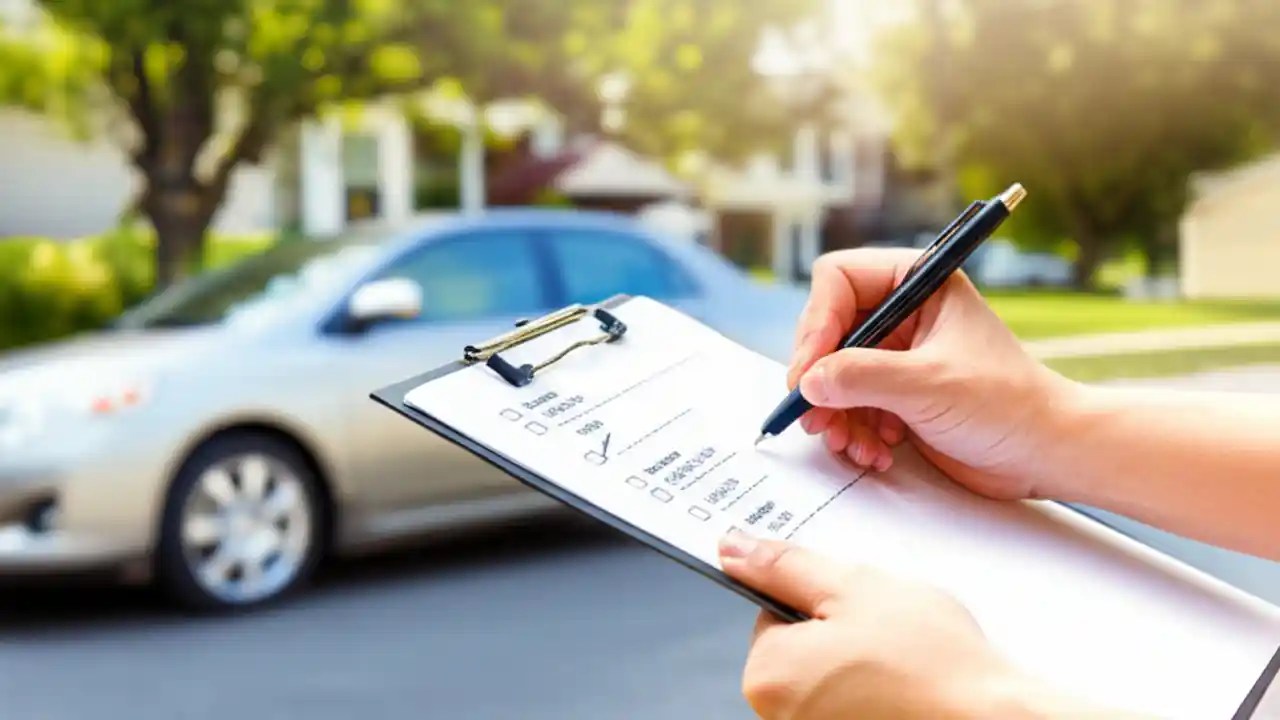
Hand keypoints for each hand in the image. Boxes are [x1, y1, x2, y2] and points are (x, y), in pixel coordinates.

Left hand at [719, 532, 1114, 718]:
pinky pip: (855, 699)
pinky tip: (911, 682)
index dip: (819, 598)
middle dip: (840, 629)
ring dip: (862, 659)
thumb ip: (786, 566)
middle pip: (799, 646)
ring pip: (830, 673)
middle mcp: (779, 717)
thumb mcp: (852, 587)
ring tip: (905, 657)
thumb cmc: (932, 661)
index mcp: (767, 677)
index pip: (770, 612)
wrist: (996, 717)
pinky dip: (880, 688)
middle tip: (885, 628)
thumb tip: (734, 549)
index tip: (854, 603)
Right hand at [788, 248, 1079, 500]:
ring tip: (852, 444)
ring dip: (835, 414)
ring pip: (833, 373)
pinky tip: (876, 452)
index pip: (839, 280)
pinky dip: (853, 431)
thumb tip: (808, 382)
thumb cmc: (1007, 404)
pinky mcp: (896, 394)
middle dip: (821, 379)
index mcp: (918, 283)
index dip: (817, 324)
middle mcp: (903, 313)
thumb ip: (862, 377)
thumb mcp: (928, 385)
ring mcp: (897, 355)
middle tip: (814, 416)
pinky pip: (849, 404)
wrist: (1044, 453)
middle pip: (828, 330)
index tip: (809, 372)